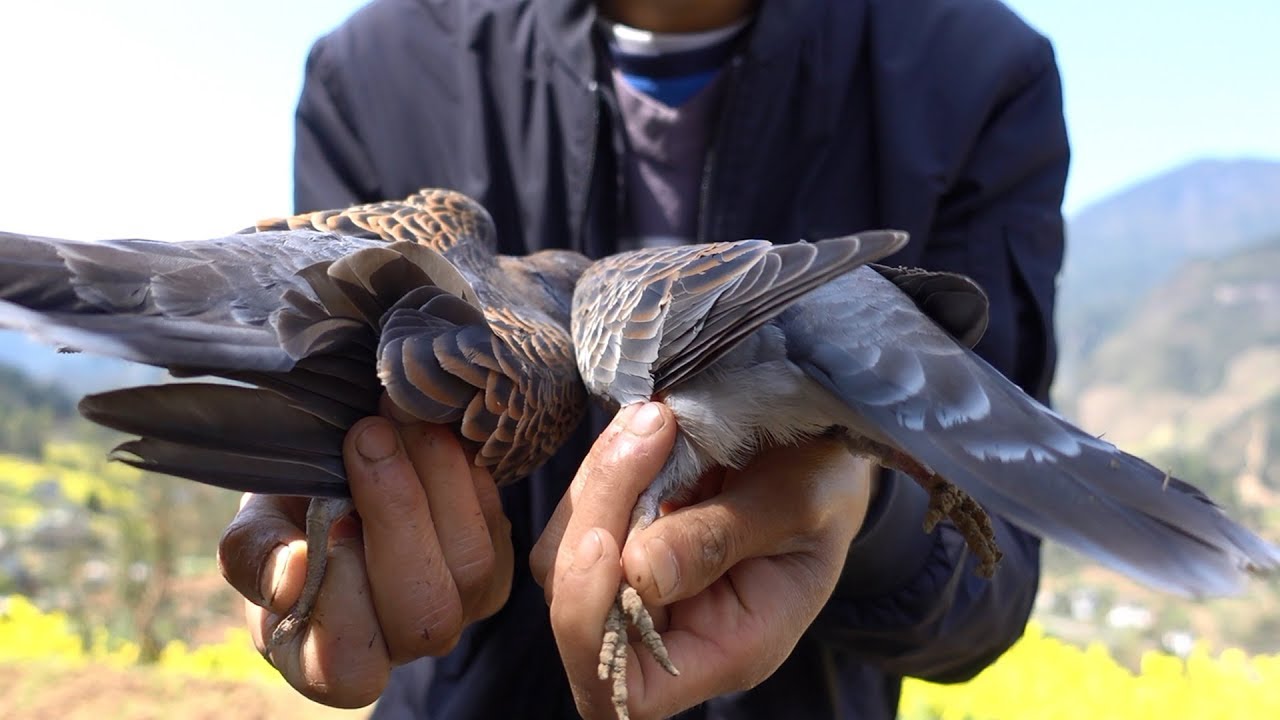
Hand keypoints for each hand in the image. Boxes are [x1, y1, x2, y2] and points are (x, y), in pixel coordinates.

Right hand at [217, 396, 513, 707]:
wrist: (340, 480)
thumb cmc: (285, 518)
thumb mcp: (253, 531)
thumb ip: (256, 556)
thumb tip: (292, 576)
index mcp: (327, 662)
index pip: (349, 666)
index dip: (342, 597)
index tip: (327, 519)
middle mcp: (401, 648)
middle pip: (425, 616)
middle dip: (400, 516)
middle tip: (368, 436)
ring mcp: (458, 612)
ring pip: (472, 564)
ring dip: (438, 478)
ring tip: (399, 418)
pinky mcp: (495, 567)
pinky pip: (497, 525)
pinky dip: (467, 471)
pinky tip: (431, 430)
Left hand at [530, 403, 873, 719]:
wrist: (828, 449)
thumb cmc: (828, 486)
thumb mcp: (796, 505)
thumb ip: (719, 540)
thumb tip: (638, 570)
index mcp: (727, 649)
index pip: (622, 692)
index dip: (587, 628)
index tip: (606, 541)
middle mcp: (673, 629)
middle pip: (579, 613)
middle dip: (592, 521)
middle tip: (642, 438)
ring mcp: (642, 583)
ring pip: (565, 556)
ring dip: (596, 485)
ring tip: (653, 422)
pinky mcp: (625, 537)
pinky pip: (579, 515)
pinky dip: (599, 469)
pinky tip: (641, 428)